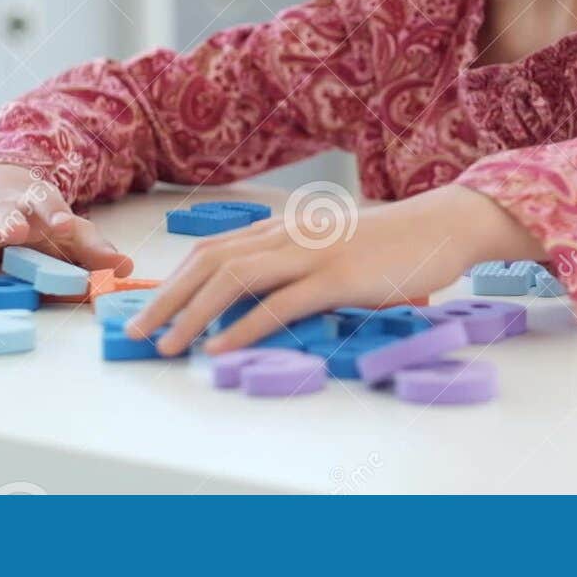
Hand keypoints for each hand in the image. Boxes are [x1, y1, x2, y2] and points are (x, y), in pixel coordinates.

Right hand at [0, 163, 132, 290]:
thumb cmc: (35, 225)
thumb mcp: (66, 234)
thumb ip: (93, 251)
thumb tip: (125, 267)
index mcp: (31, 205)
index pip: (44, 203)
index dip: (53, 213)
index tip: (62, 225)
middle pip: (1, 211)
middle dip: (8, 221)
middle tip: (15, 232)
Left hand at [125, 184, 543, 356]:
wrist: (440, 227)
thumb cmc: (389, 245)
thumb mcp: (331, 247)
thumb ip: (294, 265)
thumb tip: (255, 300)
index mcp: (282, 227)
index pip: (212, 250)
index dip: (173, 279)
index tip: (147, 307)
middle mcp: (287, 235)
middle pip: (209, 262)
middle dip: (166, 298)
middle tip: (136, 332)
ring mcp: (310, 254)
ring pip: (233, 279)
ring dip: (192, 315)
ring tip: (166, 346)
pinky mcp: (335, 278)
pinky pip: (278, 303)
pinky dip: (242, 327)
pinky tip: (221, 349)